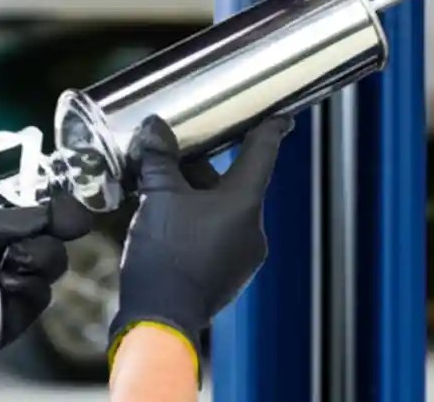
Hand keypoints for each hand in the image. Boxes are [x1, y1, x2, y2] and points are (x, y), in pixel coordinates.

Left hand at [0, 196, 90, 387]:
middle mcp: (14, 257)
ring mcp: (16, 288)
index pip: (46, 220)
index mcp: (2, 232)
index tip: (71, 218)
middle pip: (55, 246)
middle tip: (17, 249)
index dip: (62, 217)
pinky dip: (29, 288)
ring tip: (7, 267)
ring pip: (53, 270)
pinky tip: (6, 285)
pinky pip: (41, 297)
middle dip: (45, 244)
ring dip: (37, 262)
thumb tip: (65, 212)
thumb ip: (19, 219)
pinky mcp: (16, 317)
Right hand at [109, 115, 292, 361]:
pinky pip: (216, 236)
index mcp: (245, 203)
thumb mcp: (157, 197)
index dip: (269, 128)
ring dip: (195, 199)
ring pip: (221, 211)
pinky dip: (196, 224)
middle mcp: (253, 229)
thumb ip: (158, 157)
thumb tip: (154, 126)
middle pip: (232, 183)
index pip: (263, 152)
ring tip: (159, 193)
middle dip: (201, 171)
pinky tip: (166, 223)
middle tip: (172, 157)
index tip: (280, 115)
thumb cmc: (164, 255)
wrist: (159, 318)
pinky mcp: (228, 276)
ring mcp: (243, 257)